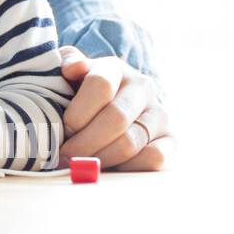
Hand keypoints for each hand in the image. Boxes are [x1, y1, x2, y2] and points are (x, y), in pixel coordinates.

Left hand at [57, 46, 173, 170]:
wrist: (114, 106)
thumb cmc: (83, 93)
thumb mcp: (71, 74)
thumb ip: (68, 65)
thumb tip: (71, 68)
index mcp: (114, 68)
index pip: (100, 85)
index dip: (78, 112)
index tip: (63, 129)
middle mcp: (142, 87)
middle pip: (116, 117)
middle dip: (85, 142)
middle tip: (65, 156)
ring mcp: (159, 113)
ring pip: (131, 142)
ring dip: (101, 158)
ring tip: (81, 164)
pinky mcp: (170, 139)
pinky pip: (153, 158)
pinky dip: (126, 168)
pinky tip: (108, 167)